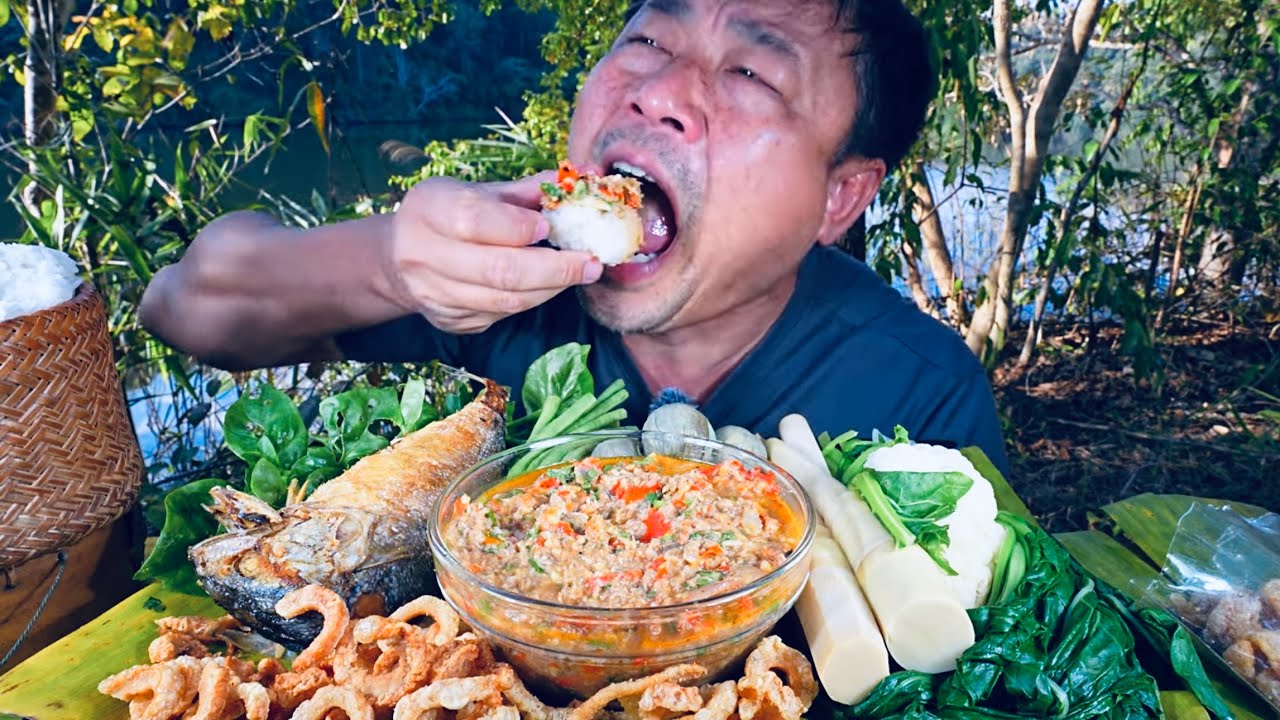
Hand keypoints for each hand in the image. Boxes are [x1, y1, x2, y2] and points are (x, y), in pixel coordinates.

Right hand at [382, 171, 602, 333]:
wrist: (396, 258)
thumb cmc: (444, 215)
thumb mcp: (474, 192)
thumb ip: (523, 191)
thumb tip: (577, 181)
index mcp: (429, 210)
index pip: (476, 221)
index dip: (519, 227)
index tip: (550, 225)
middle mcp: (424, 255)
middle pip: (499, 270)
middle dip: (555, 268)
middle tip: (592, 263)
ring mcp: (435, 294)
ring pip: (505, 300)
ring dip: (550, 288)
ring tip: (579, 273)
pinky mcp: (448, 321)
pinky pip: (499, 316)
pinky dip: (530, 301)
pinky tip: (547, 286)